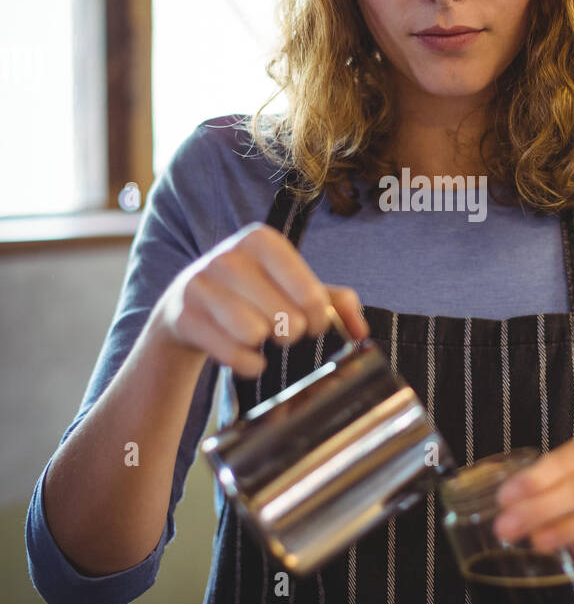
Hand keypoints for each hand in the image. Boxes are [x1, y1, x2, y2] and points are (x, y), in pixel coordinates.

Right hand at [154, 222, 368, 377]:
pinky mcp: (184, 315)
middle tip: (279, 328)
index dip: (318, 319)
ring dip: (263, 344)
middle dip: (289, 332)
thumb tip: (359, 330)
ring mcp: (202, 283)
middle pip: (286, 319)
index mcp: (262, 240)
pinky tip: (244, 353)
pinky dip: (246, 363)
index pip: (311, 295)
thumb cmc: (252, 293)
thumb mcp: (292, 287)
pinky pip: (232, 354)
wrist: (187, 304)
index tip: (311, 322)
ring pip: (254, 334)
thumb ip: (335, 301)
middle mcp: (229, 255)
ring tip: (256, 333)